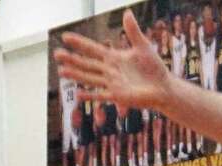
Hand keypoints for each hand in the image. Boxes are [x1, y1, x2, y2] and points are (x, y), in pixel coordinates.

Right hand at [56, 10, 172, 110]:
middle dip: (72, 59)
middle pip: (87, 63)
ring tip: (61, 72)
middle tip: (56, 54)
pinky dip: (91, 95)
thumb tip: (127, 12)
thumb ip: (133, 31)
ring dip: (76, 75)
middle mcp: (110, 70)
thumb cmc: (155, 68)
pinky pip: (102, 96)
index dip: (79, 43)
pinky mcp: (119, 96)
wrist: (165, 88)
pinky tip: (78, 94)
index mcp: (114, 57)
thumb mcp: (144, 47)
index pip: (92, 48)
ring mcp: (113, 84)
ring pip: (90, 78)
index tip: (65, 36)